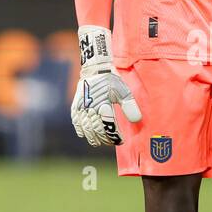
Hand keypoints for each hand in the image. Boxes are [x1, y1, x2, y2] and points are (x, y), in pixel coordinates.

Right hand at [70, 26, 141, 145]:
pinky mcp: (75, 107)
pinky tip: (86, 135)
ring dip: (93, 137)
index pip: (109, 126)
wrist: (95, 69)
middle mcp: (90, 107)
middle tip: (112, 142)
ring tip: (100, 142)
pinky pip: (76, 123)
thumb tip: (137, 120)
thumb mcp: (124, 91)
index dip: (115, 136)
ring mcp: (81, 108)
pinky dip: (81, 130)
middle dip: (105, 138)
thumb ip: (130, 106)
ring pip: (86, 129)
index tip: (121, 140)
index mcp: (102, 104)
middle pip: (97, 130)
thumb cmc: (111, 80)